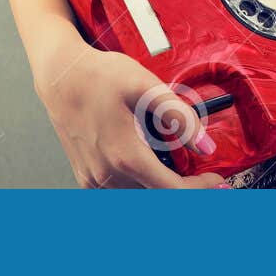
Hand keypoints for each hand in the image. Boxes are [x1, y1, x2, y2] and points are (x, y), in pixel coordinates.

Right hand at [34, 38, 228, 188]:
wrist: (59, 75)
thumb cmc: (98, 75)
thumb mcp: (144, 85)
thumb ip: (178, 116)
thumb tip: (205, 145)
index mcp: (125, 157)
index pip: (172, 192)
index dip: (199, 191)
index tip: (216, 180)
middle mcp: (107, 175)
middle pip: (156, 199)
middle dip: (182, 190)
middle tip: (201, 176)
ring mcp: (94, 180)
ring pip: (138, 199)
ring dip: (159, 189)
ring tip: (174, 167)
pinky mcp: (86, 178)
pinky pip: (119, 194)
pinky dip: (139, 188)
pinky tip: (147, 169)